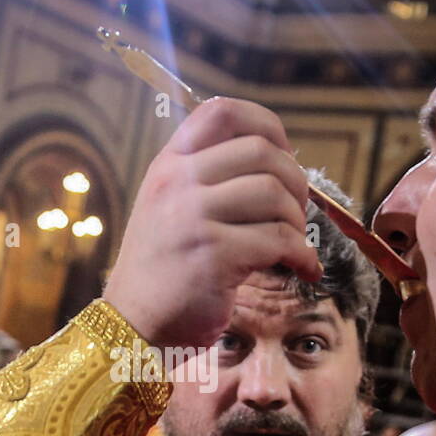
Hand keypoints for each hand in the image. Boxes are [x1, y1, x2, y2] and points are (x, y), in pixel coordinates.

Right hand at [103, 97, 322, 348]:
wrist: (133, 324)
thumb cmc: (163, 270)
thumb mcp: (170, 209)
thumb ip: (208, 180)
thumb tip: (278, 164)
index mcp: (169, 165)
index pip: (222, 111)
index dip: (266, 125)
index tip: (282, 156)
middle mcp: (177, 183)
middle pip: (261, 152)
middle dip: (294, 182)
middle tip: (296, 213)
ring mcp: (192, 217)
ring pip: (274, 194)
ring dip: (298, 221)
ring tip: (293, 244)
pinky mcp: (213, 256)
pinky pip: (279, 240)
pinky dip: (302, 255)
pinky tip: (302, 268)